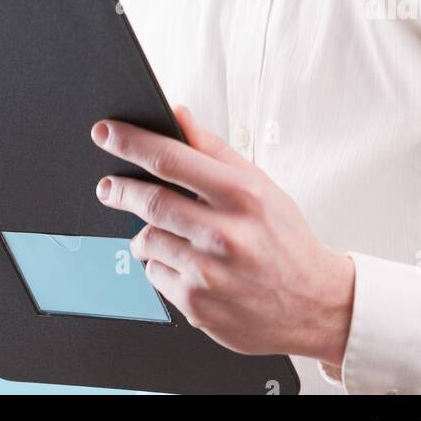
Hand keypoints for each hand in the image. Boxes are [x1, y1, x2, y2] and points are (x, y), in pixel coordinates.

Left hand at [91, 104, 353, 362]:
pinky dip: (160, 265)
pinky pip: (155, 275)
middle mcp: (224, 233)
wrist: (314, 305)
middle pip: (150, 201)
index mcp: (241, 195)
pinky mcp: (197, 305)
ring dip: (144, 232)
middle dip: (119, 189)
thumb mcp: (259, 184)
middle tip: (108, 186)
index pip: (171, 159)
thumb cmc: (284, 239)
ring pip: (147, 240)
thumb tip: (177, 116)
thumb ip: (214, 149)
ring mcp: (208, 273)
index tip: (105, 132)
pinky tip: (184, 264)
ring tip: (162, 231)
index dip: (131, 142)